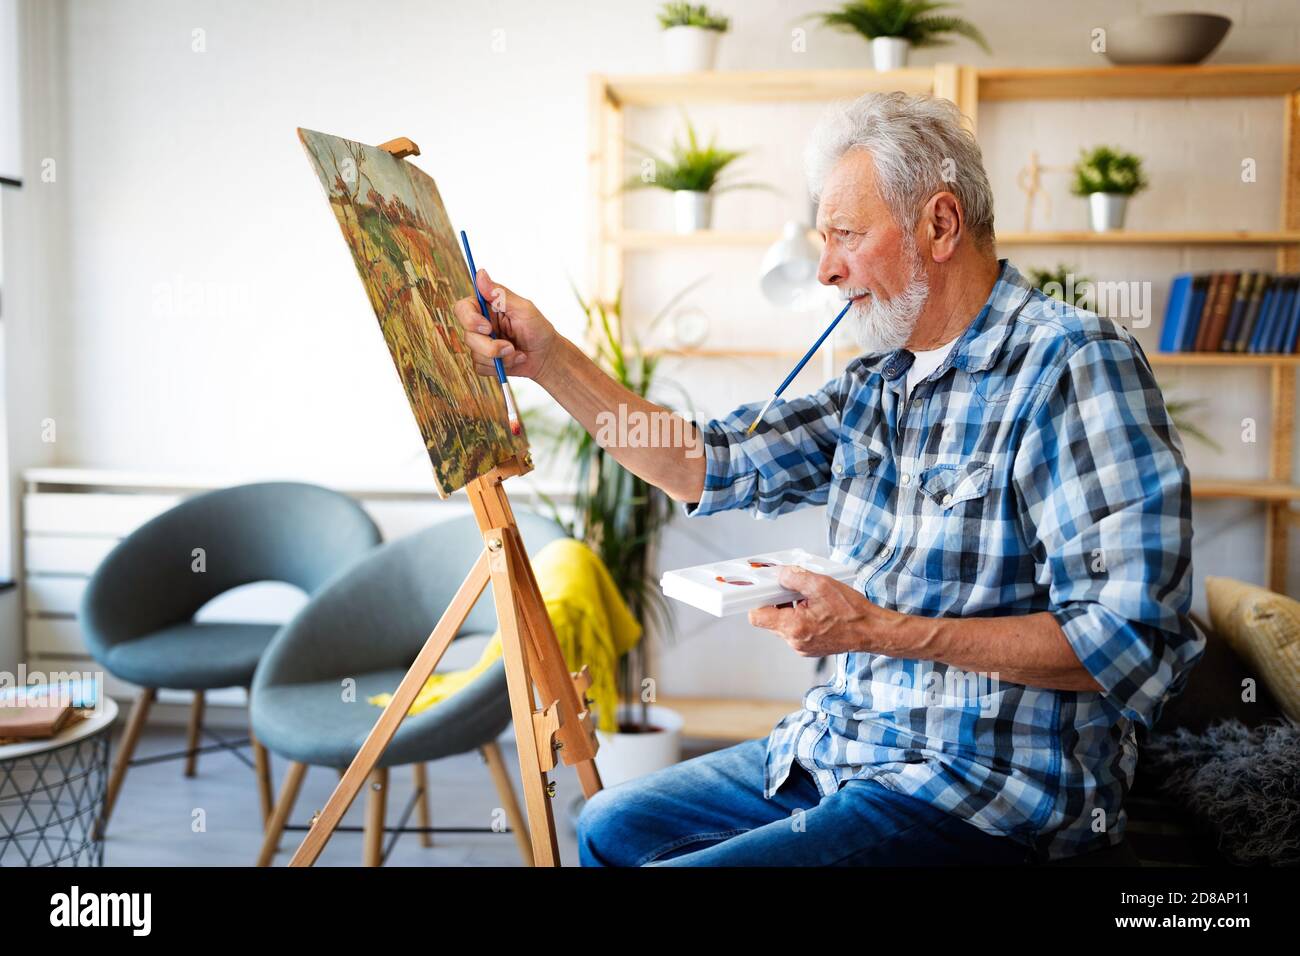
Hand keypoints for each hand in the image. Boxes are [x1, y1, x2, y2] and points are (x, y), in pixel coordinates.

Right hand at [452, 269, 559, 383]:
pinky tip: (514, 360)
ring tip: (516, 352)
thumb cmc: (538, 328)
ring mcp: (481, 344)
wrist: (546, 356)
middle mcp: (481, 325)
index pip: (463, 308)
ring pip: (475, 354)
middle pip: (467, 335)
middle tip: (510, 347)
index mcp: (487, 307)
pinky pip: (481, 367)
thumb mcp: (523, 308)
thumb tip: (480, 273)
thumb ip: (500, 294)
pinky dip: (500, 367)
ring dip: (500, 357)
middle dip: (489, 346)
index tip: (487, 327)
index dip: (469, 319)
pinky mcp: (484, 361)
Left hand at [747, 565, 906, 657]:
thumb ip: (795, 577)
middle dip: (778, 602)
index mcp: (793, 627)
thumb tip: (780, 574)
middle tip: (793, 589)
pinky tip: (815, 609)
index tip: (764, 589)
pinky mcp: (809, 648)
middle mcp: (794, 641)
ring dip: (790, 610)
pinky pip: (795, 630)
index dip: (758, 600)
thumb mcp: (822, 585)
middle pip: (770, 619)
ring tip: (809, 600)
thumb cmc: (852, 612)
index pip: (757, 616)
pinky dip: (800, 618)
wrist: (871, 631)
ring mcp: (801, 647)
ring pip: (783, 624)